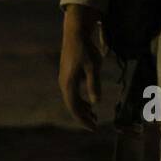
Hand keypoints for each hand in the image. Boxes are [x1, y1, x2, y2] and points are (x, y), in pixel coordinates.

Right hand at [59, 4, 104, 129]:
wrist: (75, 32)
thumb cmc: (85, 48)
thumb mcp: (93, 66)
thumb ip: (94, 84)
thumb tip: (96, 103)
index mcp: (69, 84)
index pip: (74, 108)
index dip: (83, 120)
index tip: (94, 128)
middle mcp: (64, 83)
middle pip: (72, 106)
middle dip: (83, 116)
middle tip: (95, 125)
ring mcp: (64, 78)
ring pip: (72, 99)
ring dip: (82, 109)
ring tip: (93, 116)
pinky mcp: (68, 74)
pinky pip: (73, 92)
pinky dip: (81, 100)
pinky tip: (90, 103)